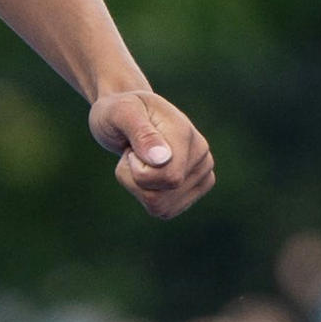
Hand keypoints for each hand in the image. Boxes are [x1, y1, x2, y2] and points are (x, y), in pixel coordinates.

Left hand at [91, 88, 214, 219]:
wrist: (126, 115)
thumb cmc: (119, 111)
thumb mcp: (120, 113)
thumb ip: (141, 133)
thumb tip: (163, 159)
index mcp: (186, 134)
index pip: (169, 177)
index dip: (137, 170)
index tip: (131, 148)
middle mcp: (202, 155)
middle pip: (161, 196)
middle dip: (134, 180)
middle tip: (132, 153)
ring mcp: (202, 174)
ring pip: (161, 207)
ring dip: (137, 188)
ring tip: (139, 161)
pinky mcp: (194, 190)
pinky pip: (164, 211)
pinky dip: (145, 197)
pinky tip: (146, 174)